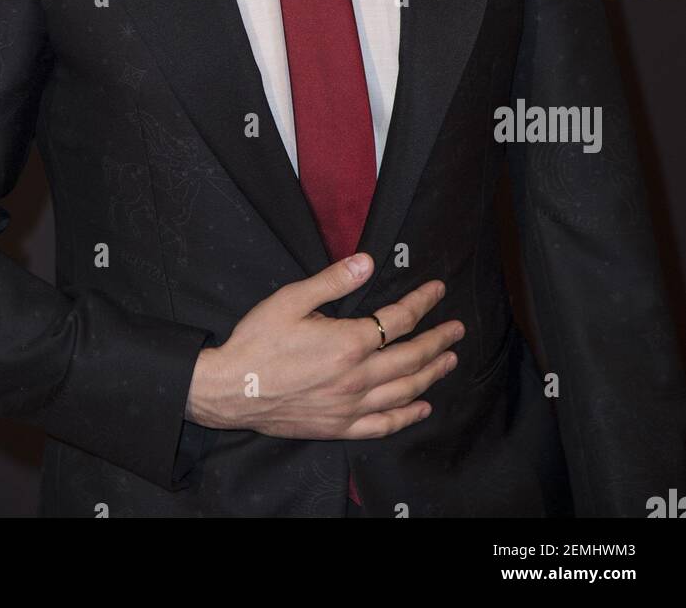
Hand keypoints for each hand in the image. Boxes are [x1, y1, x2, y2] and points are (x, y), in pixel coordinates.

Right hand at [184, 254, 463, 439]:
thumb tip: (367, 262)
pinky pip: (383, 425)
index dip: (423, 303)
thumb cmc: (258, 341)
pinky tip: (421, 407)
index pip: (398, 319)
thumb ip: (334, 281)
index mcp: (348, 342)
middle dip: (438, 340)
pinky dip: (407, 416)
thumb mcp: (292, 299)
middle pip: (411, 357)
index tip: (439, 291)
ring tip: (449, 361)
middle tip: (457, 329)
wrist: (231, 388)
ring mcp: (350, 406)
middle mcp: (357, 378)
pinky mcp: (338, 426)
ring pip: (404, 391)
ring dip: (431, 374)